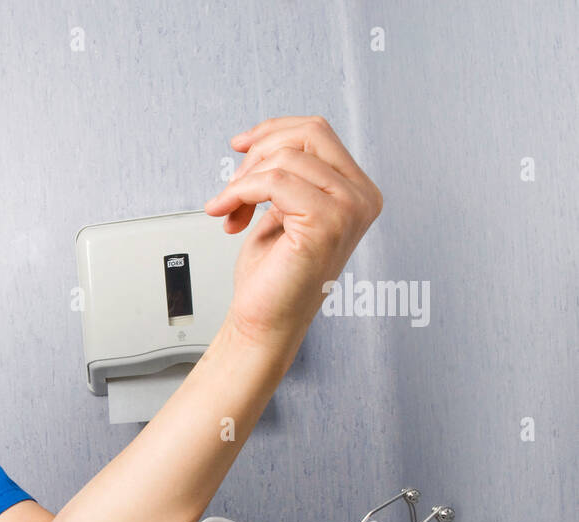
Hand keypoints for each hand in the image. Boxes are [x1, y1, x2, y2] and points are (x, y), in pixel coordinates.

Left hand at [204, 115, 382, 353]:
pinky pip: (275, 182)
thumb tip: (263, 136)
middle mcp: (361, 197)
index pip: (317, 132)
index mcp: (356, 190)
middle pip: (307, 134)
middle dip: (258, 155)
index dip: (272, 132)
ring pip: (286, 158)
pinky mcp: (327, 224)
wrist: (265, 321)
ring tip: (229, 211)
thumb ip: (286, 173)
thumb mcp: (281, 209)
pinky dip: (241, 194)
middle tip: (232, 190)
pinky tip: (229, 217)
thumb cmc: (272, 273)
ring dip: (243, 183)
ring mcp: (349, 210)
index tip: (240, 148)